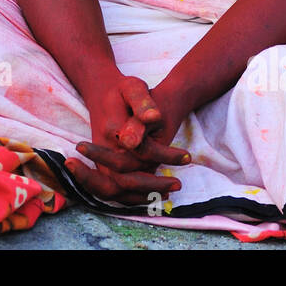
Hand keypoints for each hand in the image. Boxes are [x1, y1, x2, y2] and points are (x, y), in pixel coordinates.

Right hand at [66, 76, 190, 205]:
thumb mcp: (133, 87)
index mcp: (112, 130)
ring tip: (170, 192)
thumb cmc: (121, 91)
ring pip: (116, 190)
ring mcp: (99, 160)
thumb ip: (142, 102)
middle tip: (178, 184)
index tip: (186, 157)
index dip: (165, 156)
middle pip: (124, 178)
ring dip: (143, 195)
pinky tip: (154, 196)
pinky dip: (132, 198)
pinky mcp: (102, 166)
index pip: (140, 152)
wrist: (101, 94)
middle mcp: (102, 149)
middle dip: (153, 185)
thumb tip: (153, 118)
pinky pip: (113, 191)